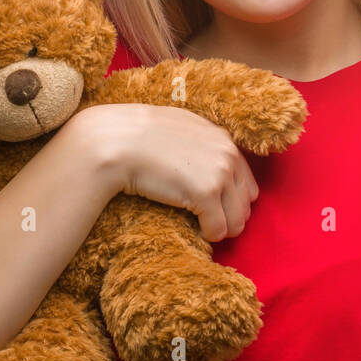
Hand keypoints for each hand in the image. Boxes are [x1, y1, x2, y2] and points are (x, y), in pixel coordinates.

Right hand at [62, 103, 258, 241]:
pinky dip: (210, 235)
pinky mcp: (206, 193)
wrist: (115, 141)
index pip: (245, 179)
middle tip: (214, 224)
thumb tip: (204, 156)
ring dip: (223, 228)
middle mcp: (227, 154)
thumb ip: (199, 139)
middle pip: (245, 201)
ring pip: (237, 219)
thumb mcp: (178, 125)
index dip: (233, 198)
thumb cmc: (137, 134)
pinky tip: (199, 233)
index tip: (220, 208)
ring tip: (207, 230)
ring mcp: (219, 173)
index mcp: (222, 138)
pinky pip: (219, 228)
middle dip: (231, 215)